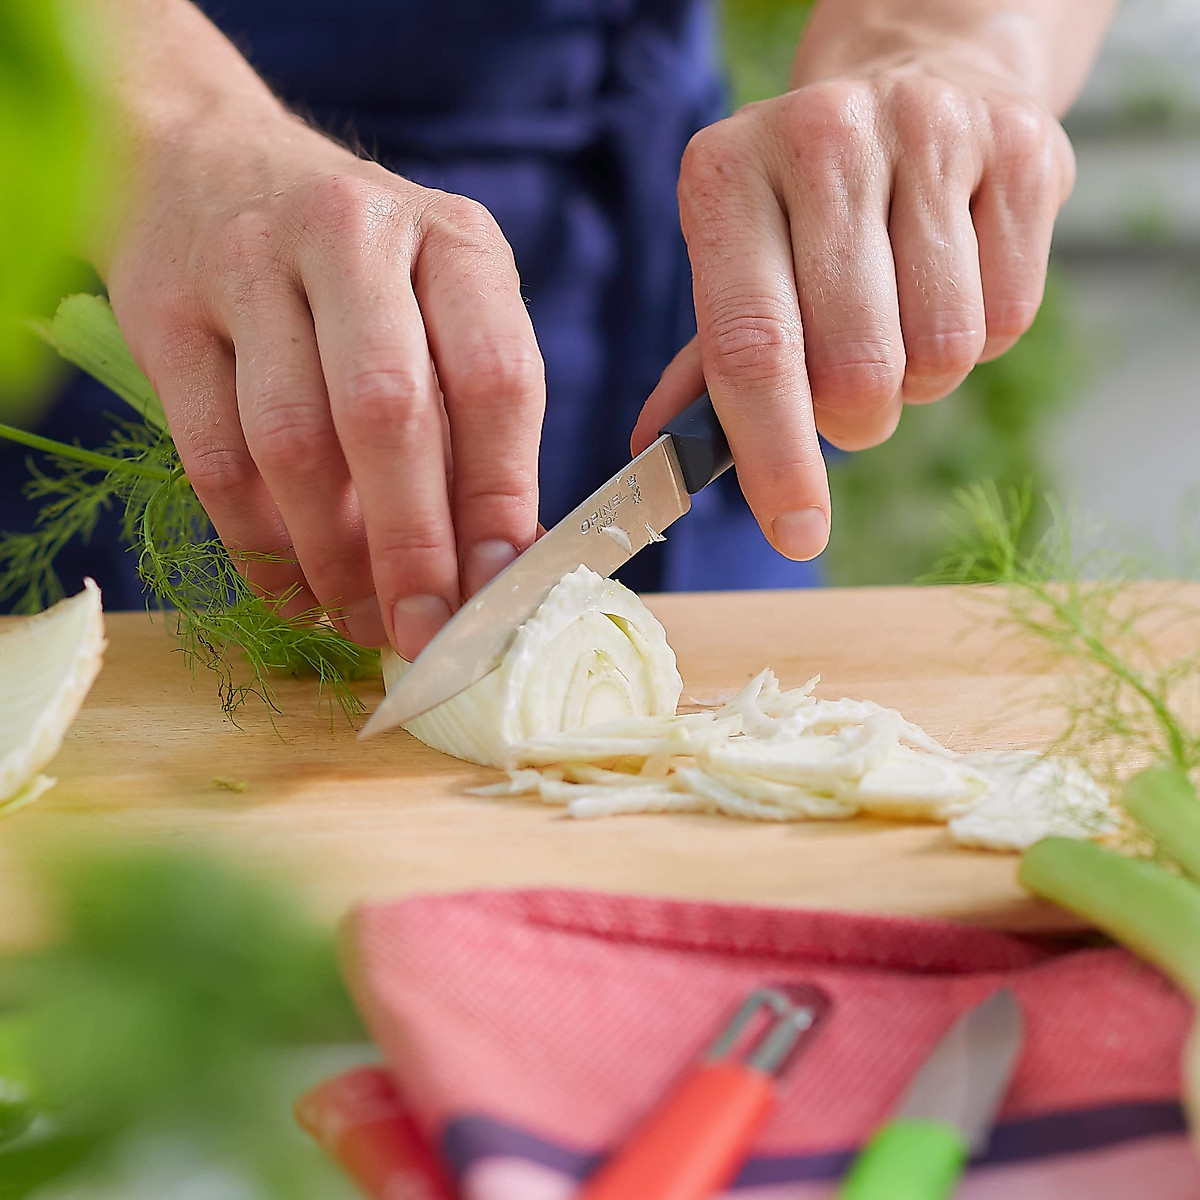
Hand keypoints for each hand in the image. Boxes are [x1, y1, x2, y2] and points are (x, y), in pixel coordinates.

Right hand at [103, 107, 543, 657]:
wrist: (207, 163)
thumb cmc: (359, 265)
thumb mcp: (441, 303)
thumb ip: (472, 417)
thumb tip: (490, 564)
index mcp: (453, 240)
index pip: (495, 380)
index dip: (496, 500)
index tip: (495, 588)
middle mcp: (352, 238)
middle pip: (387, 414)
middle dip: (410, 545)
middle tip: (421, 630)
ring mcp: (246, 268)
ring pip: (291, 444)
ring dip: (329, 556)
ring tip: (357, 617)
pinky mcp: (165, 315)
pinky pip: (212, 456)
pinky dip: (255, 543)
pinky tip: (290, 587)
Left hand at [634, 45, 1075, 561]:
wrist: (916, 82)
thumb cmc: (808, 211)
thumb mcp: (736, 266)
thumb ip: (705, 367)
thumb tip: (656, 456)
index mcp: (728, 175)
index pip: (752, 348)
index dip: (774, 457)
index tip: (794, 532)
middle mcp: (822, 138)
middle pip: (853, 367)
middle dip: (854, 421)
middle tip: (849, 397)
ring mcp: (929, 131)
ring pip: (942, 351)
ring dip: (919, 379)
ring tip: (898, 325)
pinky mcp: (1021, 145)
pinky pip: (1009, 319)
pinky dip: (981, 338)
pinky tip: (952, 282)